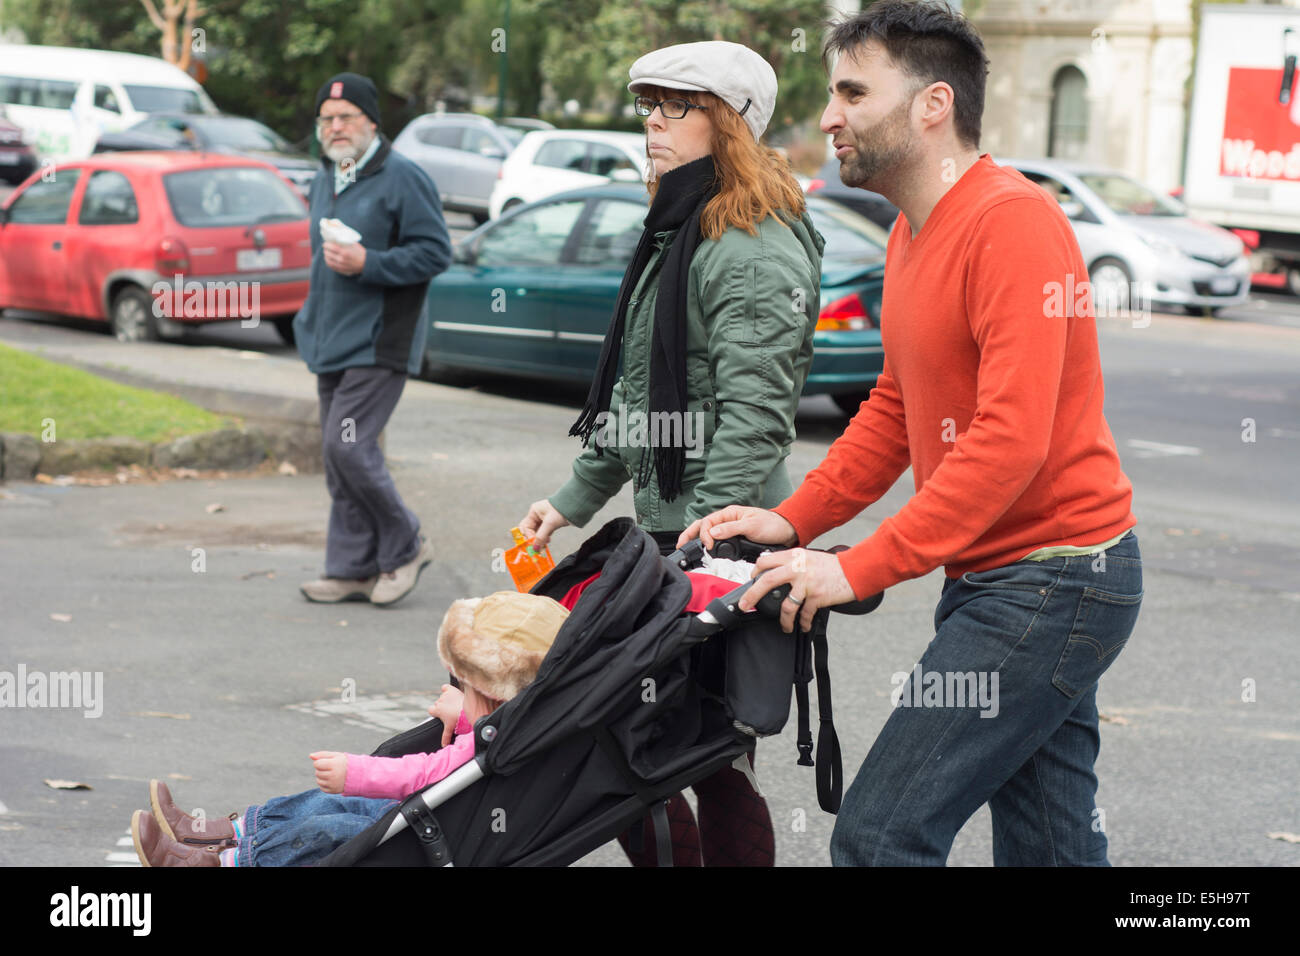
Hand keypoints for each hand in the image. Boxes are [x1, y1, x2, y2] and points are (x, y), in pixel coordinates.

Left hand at [309, 751, 347, 792]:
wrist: (357, 774)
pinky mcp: (333, 791)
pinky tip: (332, 780)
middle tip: (331, 768)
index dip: (321, 762)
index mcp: (334, 765)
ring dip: (322, 777)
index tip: (328, 762)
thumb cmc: (344, 763)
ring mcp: (333, 784)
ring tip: (331, 774)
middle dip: (322, 770)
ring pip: (318, 780)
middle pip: (317, 772)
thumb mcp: (336, 755)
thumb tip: (310, 756)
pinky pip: (321, 787)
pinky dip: (324, 784)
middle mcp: (333, 775)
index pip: (316, 764)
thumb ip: (322, 754)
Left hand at [323, 240, 365, 275]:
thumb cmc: (361, 253)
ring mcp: (341, 265)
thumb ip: (345, 242)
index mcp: (344, 252)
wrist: (367, 264)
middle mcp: (341, 259)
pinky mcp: (341, 270)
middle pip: (328, 254)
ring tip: (326, 253)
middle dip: (325, 250)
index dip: (326, 244)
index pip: (330, 247)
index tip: (325, 243)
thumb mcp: (353, 244)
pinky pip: (331, 266)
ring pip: (328, 260)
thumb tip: (336, 238)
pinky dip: (328, 262)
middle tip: (326, 248)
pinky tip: (329, 259)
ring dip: (326, 256)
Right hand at [427, 684, 464, 746]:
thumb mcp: (450, 728)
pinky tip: (450, 693)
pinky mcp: (451, 689)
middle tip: (451, 711)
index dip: (436, 712)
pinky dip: (447, 690)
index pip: (430, 710)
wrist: (469, 710)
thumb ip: (445, 737)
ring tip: (454, 704)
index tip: (442, 714)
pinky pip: (445, 687)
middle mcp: (439, 701)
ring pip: (442, 696)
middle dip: (443, 706)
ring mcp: (445, 695)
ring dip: (447, 699)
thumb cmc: (459, 720)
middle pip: (437, 703)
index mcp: (436, 710)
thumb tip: (443, 746)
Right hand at [518, 498, 569, 550]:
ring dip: (539, 539)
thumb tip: (535, 548)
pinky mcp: (550, 523)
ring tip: (545, 544)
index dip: (528, 536)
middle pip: (529, 530)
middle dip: (532, 538)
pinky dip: (544, 537)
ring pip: (537, 532)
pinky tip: (548, 540)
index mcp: (533, 512)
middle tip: (536, 546)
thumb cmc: (560, 511)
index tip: (534, 544)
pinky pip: (543, 532)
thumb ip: (541, 536)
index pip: (525, 527)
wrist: (575, 506)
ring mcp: (543, 519)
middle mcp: (536, 515)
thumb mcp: (549, 524)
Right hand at [676, 505, 797, 551]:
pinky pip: (717, 541)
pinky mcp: (734, 539)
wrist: (786, 532)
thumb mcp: (752, 526)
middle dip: (689, 534)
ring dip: (698, 540)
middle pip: (702, 526)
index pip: (708, 522)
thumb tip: (713, 532)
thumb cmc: (772, 525)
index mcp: (729, 514)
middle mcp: (727, 521)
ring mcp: (729, 530)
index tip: (708, 546)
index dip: (704, 534)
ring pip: (708, 534)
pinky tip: (706, 552)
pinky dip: (709, 546)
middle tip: (680, 545)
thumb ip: (732, 529)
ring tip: (690, 549)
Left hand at [739, 548, 856, 633]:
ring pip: (786, 606)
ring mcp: (806, 583)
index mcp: (794, 556)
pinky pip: (805, 614)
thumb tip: (776, 571)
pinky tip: (803, 626)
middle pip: (767, 581)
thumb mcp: (809, 557)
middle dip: (752, 595)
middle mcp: (797, 568)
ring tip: (785, 626)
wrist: (855, 570)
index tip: (751, 580)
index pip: (766, 561)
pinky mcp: (816, 597)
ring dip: (784, 620)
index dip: (755, 572)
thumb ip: (793, 562)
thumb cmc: (833, 566)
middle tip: (744, 605)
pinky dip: (803, 623)